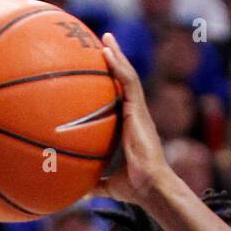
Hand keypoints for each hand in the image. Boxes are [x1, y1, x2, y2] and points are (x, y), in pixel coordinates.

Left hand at [96, 32, 170, 206]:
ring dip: (117, 56)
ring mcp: (139, 111)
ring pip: (128, 76)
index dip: (113, 84)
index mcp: (130, 128)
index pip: (120, 100)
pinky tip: (108, 51)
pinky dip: (119, 65)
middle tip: (104, 44)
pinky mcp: (140, 110)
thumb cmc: (135, 188)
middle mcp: (136, 116)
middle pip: (125, 82)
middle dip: (116, 62)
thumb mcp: (109, 185)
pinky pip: (129, 82)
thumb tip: (79, 192)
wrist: (151, 187)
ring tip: (106, 38)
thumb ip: (96, 183)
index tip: (102, 72)